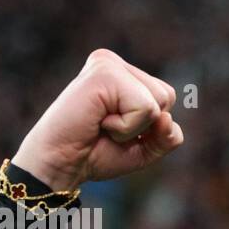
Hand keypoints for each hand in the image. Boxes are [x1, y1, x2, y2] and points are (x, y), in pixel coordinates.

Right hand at [12, 49, 183, 190]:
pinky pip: (146, 108)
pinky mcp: (104, 73)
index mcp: (121, 74)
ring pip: (158, 102)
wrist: (61, 164)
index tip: (114, 129)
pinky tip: (99, 121)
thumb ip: (167, 136)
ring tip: (103, 124)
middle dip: (145, 126)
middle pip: (167, 96)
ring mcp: (107, 64)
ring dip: (134, 127)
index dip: (150, 127)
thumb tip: (166, 117)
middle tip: (108, 128)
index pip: (166, 97)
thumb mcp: (144, 149)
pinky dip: (127, 127)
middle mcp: (113, 63)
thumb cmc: (96, 154)